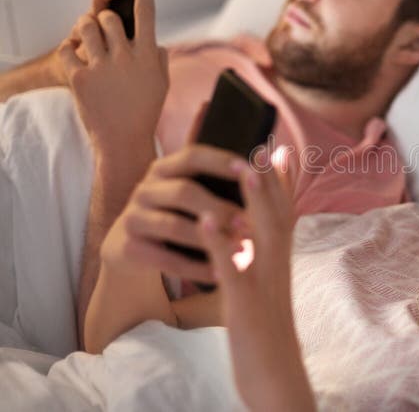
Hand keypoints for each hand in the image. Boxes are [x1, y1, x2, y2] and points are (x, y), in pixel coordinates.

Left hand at [58, 0, 167, 156]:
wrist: (123, 141)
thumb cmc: (145, 112)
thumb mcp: (161, 83)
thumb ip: (158, 57)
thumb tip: (153, 40)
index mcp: (149, 55)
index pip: (148, 13)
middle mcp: (127, 57)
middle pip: (109, 17)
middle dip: (104, 20)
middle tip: (104, 33)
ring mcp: (104, 66)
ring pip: (86, 26)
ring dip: (84, 30)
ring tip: (88, 42)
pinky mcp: (81, 78)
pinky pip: (68, 49)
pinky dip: (69, 51)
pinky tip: (76, 60)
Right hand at [100, 144, 247, 278]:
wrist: (133, 252)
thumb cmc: (179, 217)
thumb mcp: (195, 196)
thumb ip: (228, 180)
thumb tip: (279, 158)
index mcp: (165, 169)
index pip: (193, 156)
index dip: (220, 161)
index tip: (249, 170)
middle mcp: (145, 189)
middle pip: (184, 192)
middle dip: (219, 208)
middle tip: (249, 224)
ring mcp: (132, 218)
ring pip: (173, 226)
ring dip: (209, 240)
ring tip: (239, 251)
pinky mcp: (127, 248)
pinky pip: (164, 258)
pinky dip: (194, 268)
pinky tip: (219, 275)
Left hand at [198, 148, 301, 408]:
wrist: (277, 377)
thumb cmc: (266, 336)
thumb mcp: (266, 293)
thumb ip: (262, 264)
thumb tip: (253, 241)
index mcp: (280, 264)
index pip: (285, 215)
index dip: (284, 183)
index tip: (280, 151)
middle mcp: (277, 268)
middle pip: (278, 215)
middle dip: (272, 178)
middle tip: (265, 144)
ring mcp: (263, 284)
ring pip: (262, 235)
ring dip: (254, 199)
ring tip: (244, 165)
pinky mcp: (244, 305)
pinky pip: (232, 270)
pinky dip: (220, 244)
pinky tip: (206, 222)